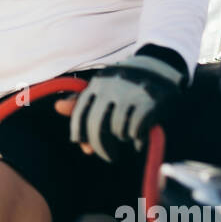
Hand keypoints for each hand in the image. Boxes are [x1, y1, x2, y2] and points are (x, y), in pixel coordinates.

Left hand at [54, 49, 184, 162]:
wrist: (162, 65)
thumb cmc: (127, 82)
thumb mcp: (103, 87)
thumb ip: (81, 100)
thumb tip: (58, 107)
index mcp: (98, 83)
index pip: (80, 113)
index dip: (79, 132)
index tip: (81, 144)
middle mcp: (112, 87)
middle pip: (97, 126)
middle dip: (100, 146)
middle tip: (109, 156)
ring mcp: (131, 93)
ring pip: (118, 130)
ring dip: (123, 137)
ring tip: (128, 134)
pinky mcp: (150, 102)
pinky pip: (136, 130)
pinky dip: (137, 138)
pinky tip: (140, 137)